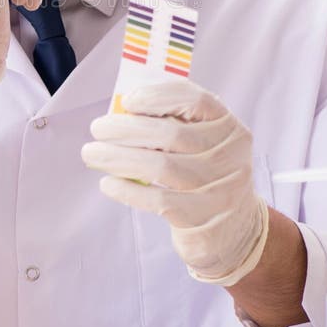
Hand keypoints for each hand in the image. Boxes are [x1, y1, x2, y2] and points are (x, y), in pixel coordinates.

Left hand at [81, 78, 268, 285]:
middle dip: (126, 128)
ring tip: (91, 154)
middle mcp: (230, 155)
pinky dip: (127, 190)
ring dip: (117, 157)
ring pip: (160, 166)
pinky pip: (158, 200)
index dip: (158, 97)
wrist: (235, 230)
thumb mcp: (203, 144)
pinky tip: (108, 184)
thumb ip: (174, 124)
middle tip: (97, 128)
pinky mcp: (203, 218)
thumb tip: (121, 113)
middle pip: (171, 134)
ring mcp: (220, 189)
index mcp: (229, 126)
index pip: (196, 100)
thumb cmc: (205, 175)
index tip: (127, 101)